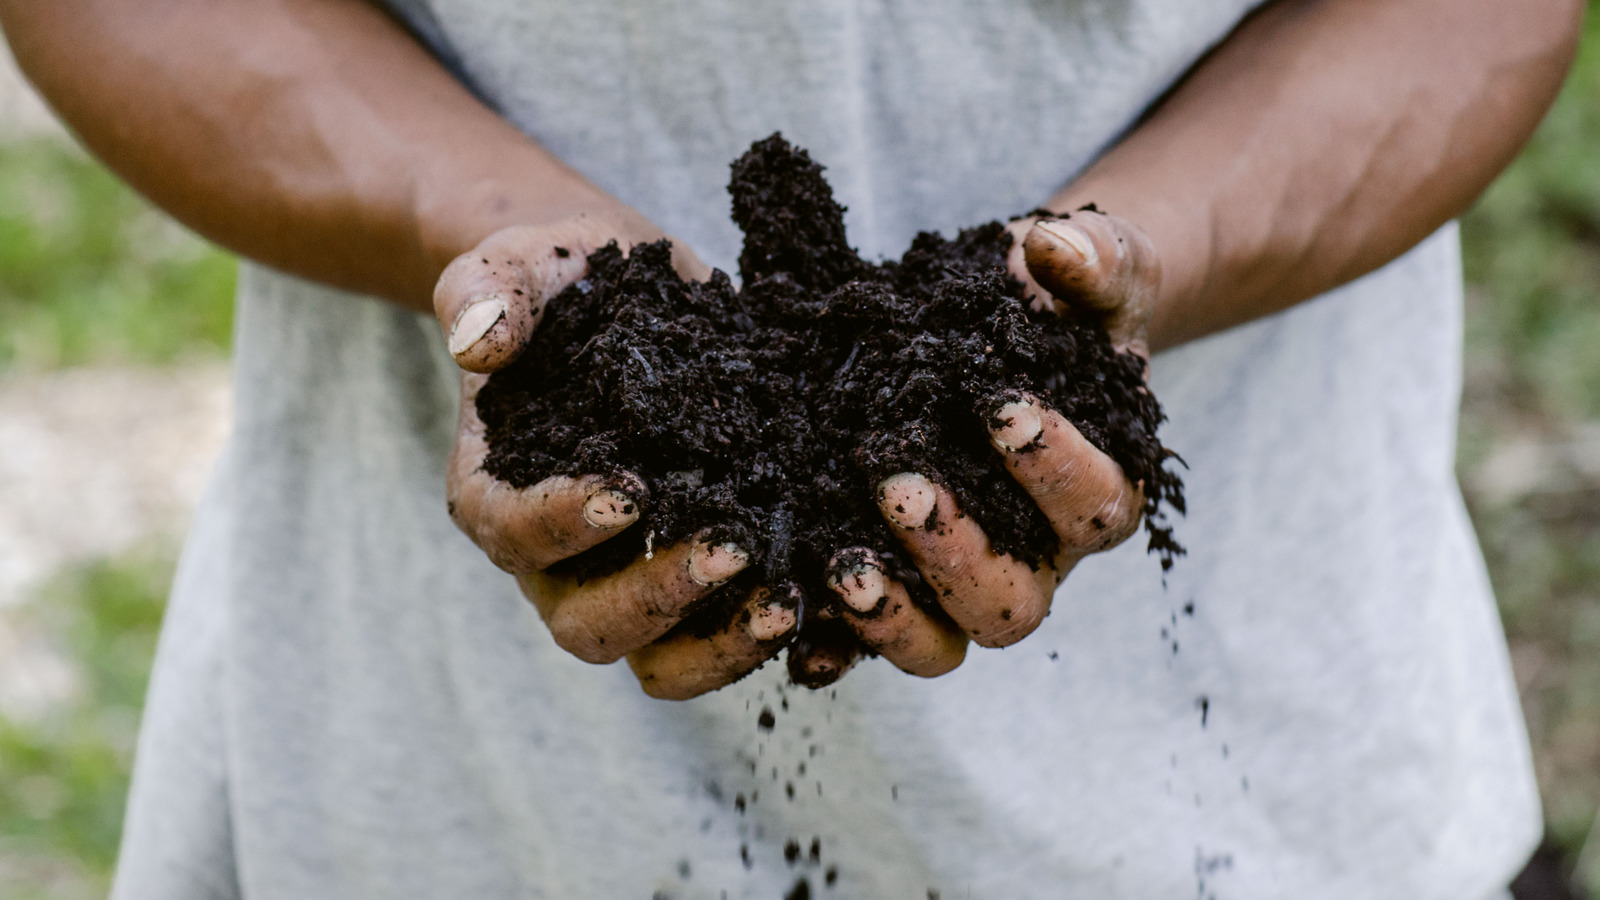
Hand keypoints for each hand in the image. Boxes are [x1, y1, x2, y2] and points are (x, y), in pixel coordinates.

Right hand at [436, 213, 802, 698]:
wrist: (622, 287)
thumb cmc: (560, 278)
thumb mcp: (519, 262)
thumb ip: (489, 292)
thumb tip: (478, 339)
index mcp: (497, 493)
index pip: (517, 535)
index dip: (566, 525)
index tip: (631, 492)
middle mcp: (560, 561)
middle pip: (590, 626)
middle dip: (659, 599)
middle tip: (733, 549)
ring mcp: (632, 578)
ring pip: (662, 660)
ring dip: (723, 645)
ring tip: (789, 599)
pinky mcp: (701, 578)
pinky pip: (729, 637)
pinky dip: (776, 635)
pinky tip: (831, 598)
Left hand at [814, 209, 1158, 675]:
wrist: (1007, 323)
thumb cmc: (1061, 305)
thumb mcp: (1095, 269)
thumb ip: (1095, 259)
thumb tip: (1052, 248)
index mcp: (1098, 497)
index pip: (1096, 508)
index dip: (1055, 468)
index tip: (1001, 407)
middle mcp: (1033, 560)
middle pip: (1012, 602)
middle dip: (954, 550)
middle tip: (894, 480)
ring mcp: (957, 585)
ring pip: (941, 643)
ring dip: (892, 614)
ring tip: (839, 564)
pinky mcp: (892, 586)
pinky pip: (862, 638)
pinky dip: (828, 642)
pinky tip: (782, 609)